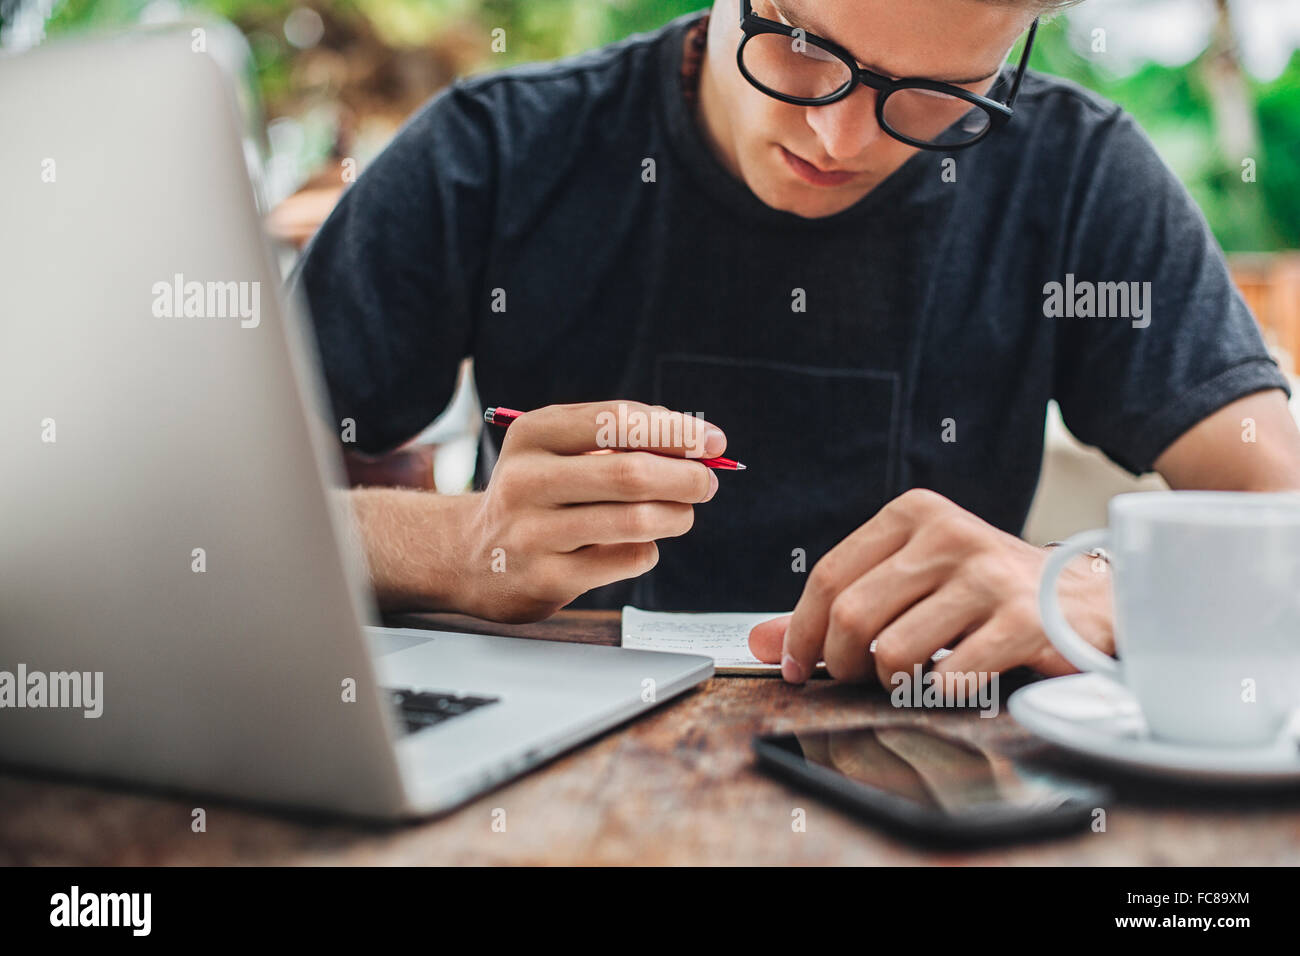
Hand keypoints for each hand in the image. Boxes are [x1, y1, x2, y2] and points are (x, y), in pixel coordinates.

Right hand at [460, 401, 725, 621]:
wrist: (470, 557)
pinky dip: (648, 549)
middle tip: (707, 482)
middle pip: (630, 474)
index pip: (617, 421)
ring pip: (635, 521)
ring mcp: (533, 534)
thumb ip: (619, 437)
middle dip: (685, 477)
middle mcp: (526, 480)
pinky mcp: (547, 579)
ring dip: (677, 516)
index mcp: (533, 434)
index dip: (676, 430)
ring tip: (682, 514)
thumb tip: (697, 442)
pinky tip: (637, 545)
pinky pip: (627, 560)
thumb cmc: (537, 493)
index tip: (714, 441)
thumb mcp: (557, 449)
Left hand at [747, 488, 1112, 684]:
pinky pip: (949, 675)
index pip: (828, 576)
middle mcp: (948, 534)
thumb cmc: (983, 593)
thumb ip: (836, 608)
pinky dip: (940, 692)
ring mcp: (988, 574)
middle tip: (855, 679)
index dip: (802, 631)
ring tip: (912, 677)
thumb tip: (763, 642)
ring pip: (893, 650)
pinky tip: (952, 682)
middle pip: (852, 615)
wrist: (1085, 600)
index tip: (798, 667)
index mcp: (913, 514)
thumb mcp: (908, 582)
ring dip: (892, 681)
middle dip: (842, 663)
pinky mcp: (1025, 619)